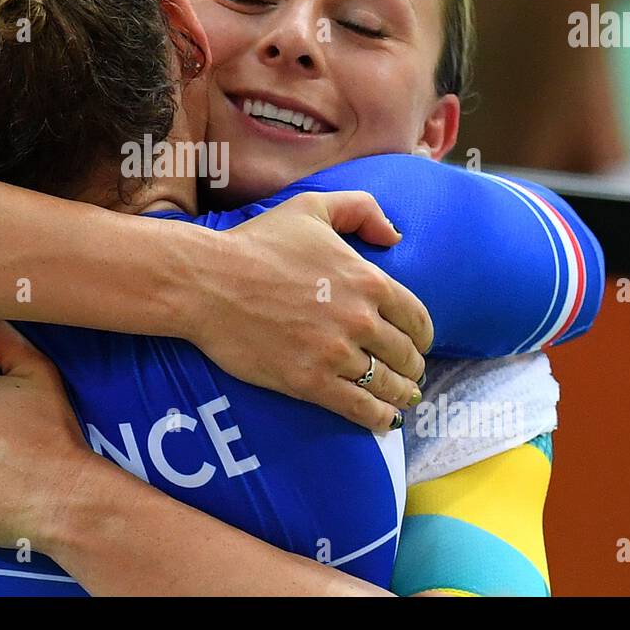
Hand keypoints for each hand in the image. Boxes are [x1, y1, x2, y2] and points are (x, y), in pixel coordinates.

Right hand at [187, 190, 431, 431]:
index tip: (417, 344)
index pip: (416, 319)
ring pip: (387, 384)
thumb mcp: (312, 208)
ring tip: (401, 399)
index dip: (422, 336)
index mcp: (368, 280)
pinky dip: (380, 418)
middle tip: (408, 374)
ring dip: (401, 394)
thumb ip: (361, 209)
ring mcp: (335, 354)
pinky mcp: (310, 382)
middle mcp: (360, 319)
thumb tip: (395, 237)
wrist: (207, 282)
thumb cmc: (256, 243)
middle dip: (411, 367)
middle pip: (405, 355)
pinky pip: (360, 408)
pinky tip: (386, 421)